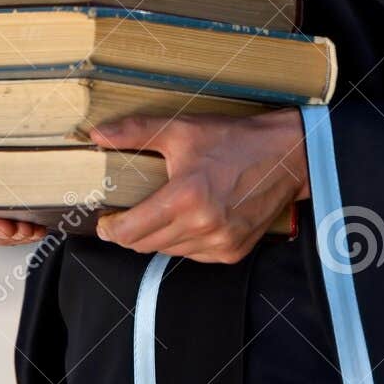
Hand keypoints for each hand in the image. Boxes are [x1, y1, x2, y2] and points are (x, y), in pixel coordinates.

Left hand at [88, 108, 309, 263]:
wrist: (285, 156)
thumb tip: (97, 135)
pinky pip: (194, 254)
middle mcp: (203, 226)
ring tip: (160, 212)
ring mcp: (220, 243)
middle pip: (145, 245)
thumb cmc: (234, 140)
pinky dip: (184, 241)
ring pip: (169, 251)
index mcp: (185, 197)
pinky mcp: (233, 252)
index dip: (110, 229)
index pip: (130, 231)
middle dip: (130, 232)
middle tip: (126, 215)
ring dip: (158, 236)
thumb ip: (136, 132)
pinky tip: (189, 219)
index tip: (105, 221)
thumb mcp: (182, 129)